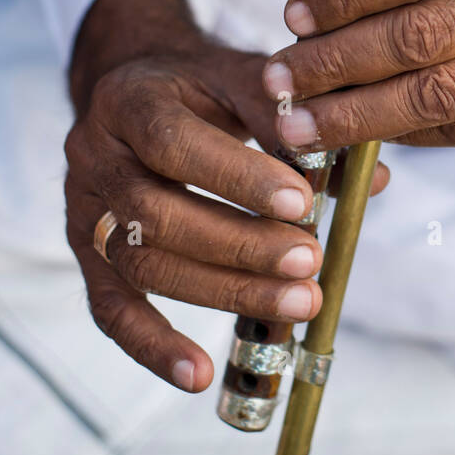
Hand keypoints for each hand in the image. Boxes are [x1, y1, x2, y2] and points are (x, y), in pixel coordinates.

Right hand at [64, 0, 386, 391]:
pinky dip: (152, 347)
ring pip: (141, 264)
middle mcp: (96, 155)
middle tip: (311, 264)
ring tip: (297, 305)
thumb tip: (369, 181)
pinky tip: (198, 375)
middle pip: (157, 214)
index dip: (236, 177)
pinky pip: (110, 309)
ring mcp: (85, 209)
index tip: (301, 202)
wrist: (134, 83)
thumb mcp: (244, 79)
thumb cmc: (201, 86)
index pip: (174, 141)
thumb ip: (296, 123)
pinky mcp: (86, 255)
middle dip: (240, 246)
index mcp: (131, 100)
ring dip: (221, 293)